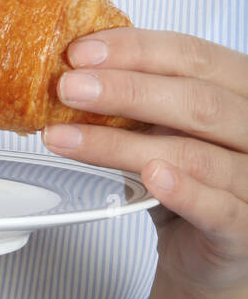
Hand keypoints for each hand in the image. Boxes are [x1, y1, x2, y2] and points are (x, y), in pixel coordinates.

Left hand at [42, 29, 247, 298]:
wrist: (203, 248)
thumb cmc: (185, 175)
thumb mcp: (161, 123)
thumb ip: (137, 95)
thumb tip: (76, 67)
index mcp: (240, 88)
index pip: (192, 55)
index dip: (134, 50)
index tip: (80, 54)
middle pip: (195, 100)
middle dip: (124, 90)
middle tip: (69, 89)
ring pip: (192, 154)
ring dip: (120, 144)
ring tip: (69, 138)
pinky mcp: (244, 229)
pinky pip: (216, 208)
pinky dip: (181, 190)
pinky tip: (148, 176)